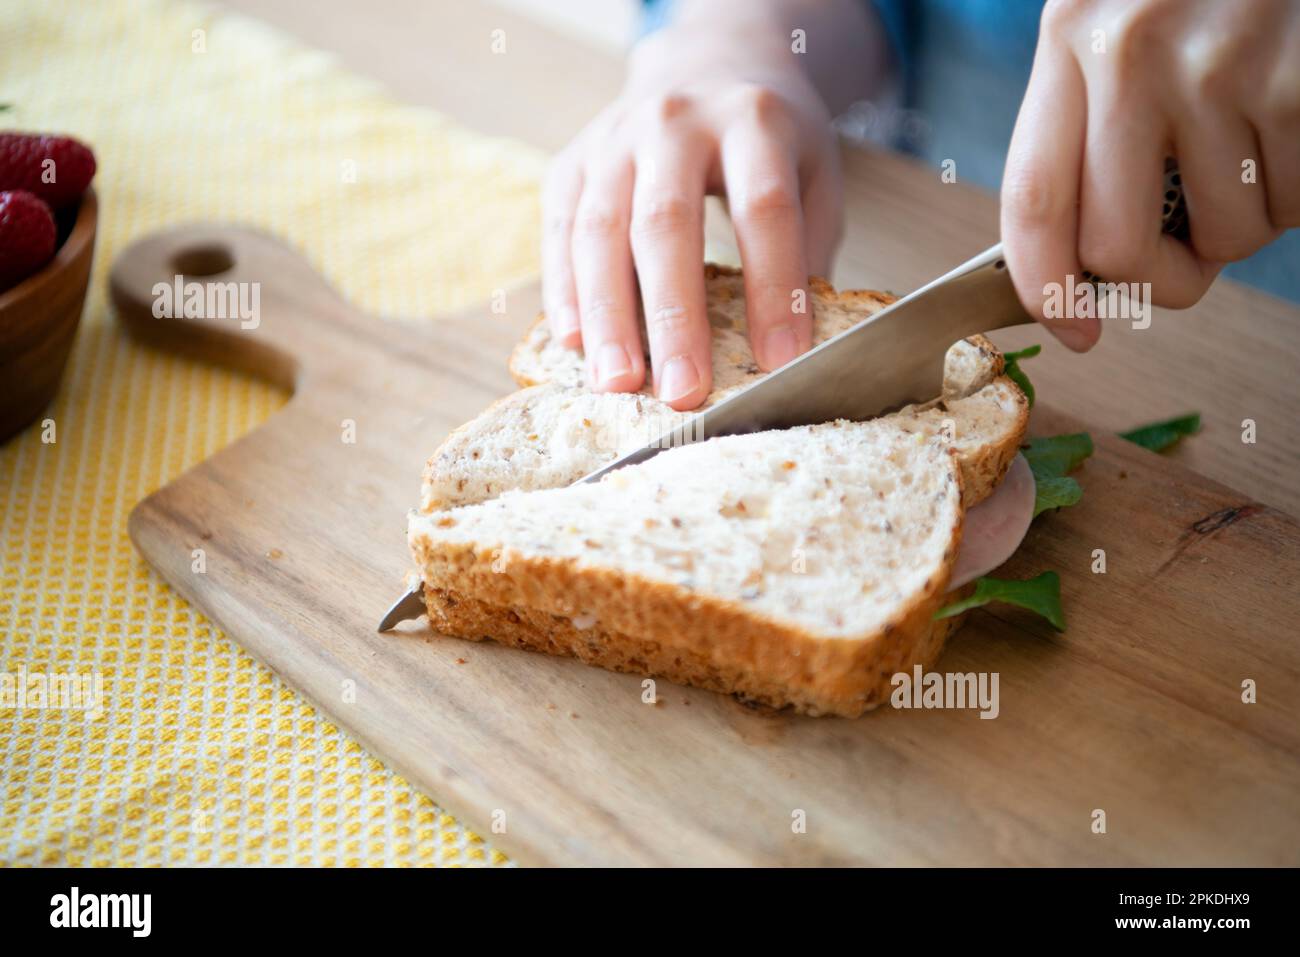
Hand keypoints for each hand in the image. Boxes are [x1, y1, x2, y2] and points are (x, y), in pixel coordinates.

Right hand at [542, 19, 847, 409]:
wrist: (704, 65)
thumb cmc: (767, 139)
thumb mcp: (813, 173)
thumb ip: (807, 247)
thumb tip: (791, 345)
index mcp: (752, 119)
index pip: (763, 207)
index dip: (773, 286)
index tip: (779, 359)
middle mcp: (674, 121)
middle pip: (666, 222)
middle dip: (673, 316)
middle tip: (681, 391)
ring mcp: (613, 138)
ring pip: (599, 229)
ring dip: (606, 315)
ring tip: (618, 383)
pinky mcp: (571, 161)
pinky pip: (559, 230)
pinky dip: (563, 290)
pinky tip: (574, 343)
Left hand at [1002, 0, 1298, 348]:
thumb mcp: (1122, 24)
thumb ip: (1093, 123)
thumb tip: (1092, 267)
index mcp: (1071, 38)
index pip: (1031, 200)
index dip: (1045, 288)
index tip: (1073, 331)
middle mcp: (1131, 52)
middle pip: (1117, 248)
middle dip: (1160, 281)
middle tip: (1191, 257)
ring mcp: (1219, 66)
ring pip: (1222, 237)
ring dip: (1245, 224)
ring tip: (1255, 148)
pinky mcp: (1298, 83)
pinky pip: (1293, 205)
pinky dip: (1297, 192)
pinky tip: (1291, 125)